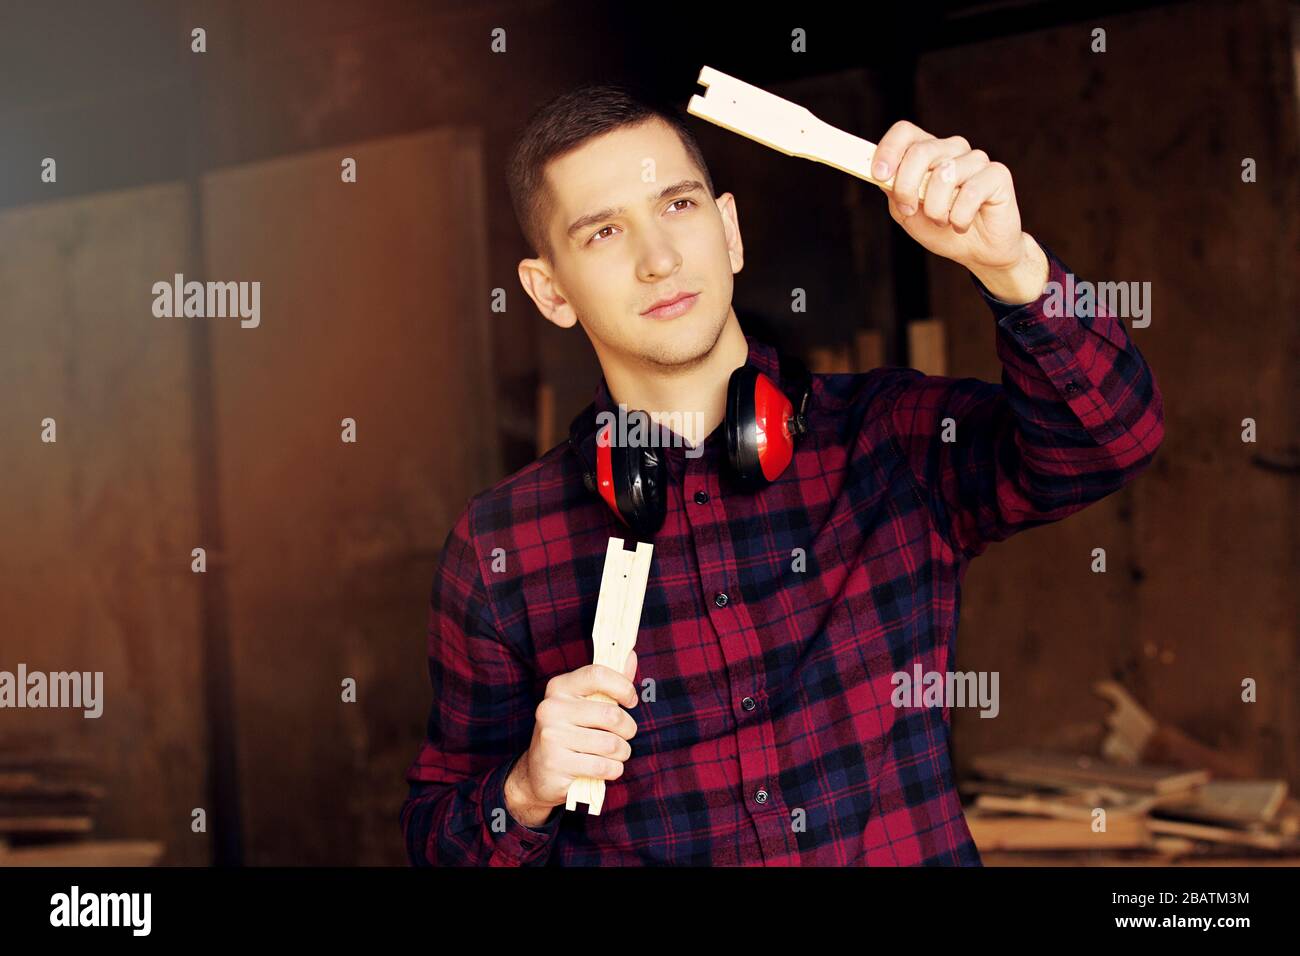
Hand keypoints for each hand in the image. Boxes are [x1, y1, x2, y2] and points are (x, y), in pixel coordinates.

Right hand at [504, 650, 638, 825]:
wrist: (538, 773)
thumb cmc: (571, 733)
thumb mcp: (585, 705)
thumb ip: (609, 682)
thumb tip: (630, 655)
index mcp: (559, 687)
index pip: (597, 674)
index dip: (623, 687)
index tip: (631, 700)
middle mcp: (551, 708)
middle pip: (611, 715)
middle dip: (628, 729)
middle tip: (625, 735)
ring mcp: (551, 736)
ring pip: (611, 744)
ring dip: (622, 752)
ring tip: (615, 754)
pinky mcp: (556, 764)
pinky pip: (603, 766)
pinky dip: (614, 770)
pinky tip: (606, 768)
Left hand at [872, 120, 1036, 292]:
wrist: (977, 251)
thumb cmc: (941, 229)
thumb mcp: (907, 213)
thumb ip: (893, 191)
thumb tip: (882, 174)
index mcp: (928, 152)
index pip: (905, 132)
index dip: (889, 150)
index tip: (879, 175)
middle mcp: (952, 149)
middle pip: (921, 151)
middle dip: (906, 187)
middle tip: (909, 210)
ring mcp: (976, 160)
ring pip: (944, 175)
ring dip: (935, 209)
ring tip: (943, 221)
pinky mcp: (997, 174)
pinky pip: (970, 192)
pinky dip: (959, 217)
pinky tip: (961, 225)